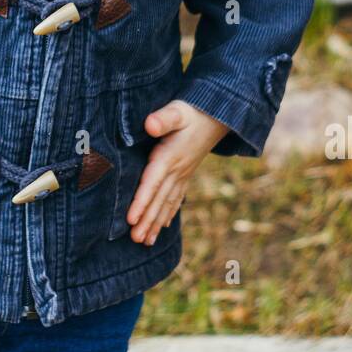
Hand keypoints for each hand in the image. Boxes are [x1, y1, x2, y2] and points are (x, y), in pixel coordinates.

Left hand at [126, 100, 230, 245]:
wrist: (219, 115)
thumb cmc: (194, 111)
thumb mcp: (178, 110)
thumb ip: (164, 118)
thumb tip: (150, 125)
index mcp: (169, 157)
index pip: (152, 183)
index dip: (141, 201)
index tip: (131, 219)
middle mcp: (177, 170)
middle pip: (158, 199)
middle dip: (146, 221)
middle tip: (135, 240)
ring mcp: (183, 174)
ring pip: (167, 203)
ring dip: (156, 223)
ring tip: (145, 242)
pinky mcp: (186, 174)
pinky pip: (176, 198)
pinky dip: (169, 213)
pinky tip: (163, 226)